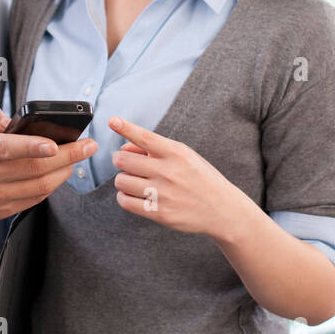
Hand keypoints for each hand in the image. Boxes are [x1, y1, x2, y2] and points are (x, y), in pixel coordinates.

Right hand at [0, 99, 96, 228]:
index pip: (7, 149)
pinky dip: (50, 187)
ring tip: (78, 158)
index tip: (56, 143)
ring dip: (64, 173)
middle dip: (67, 157)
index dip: (34, 147)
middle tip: (87, 146)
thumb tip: (14, 121)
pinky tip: (59, 175)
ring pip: (37, 188)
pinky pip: (32, 201)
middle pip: (32, 169)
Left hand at [107, 116, 246, 239]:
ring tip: (133, 181)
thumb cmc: (201, 179)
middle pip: (124, 160)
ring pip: (121, 181)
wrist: (222, 209)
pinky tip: (133, 195)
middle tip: (127, 164)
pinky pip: (125, 202)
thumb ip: (155, 149)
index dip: (126, 127)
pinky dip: (124, 197)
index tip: (112, 120)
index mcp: (176, 153)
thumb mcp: (185, 156)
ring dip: (122, 180)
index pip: (145, 137)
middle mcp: (168, 171)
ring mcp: (163, 193)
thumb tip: (124, 147)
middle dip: (120, 160)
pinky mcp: (159, 213)